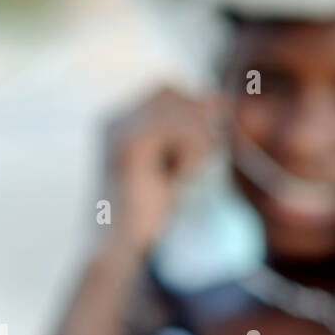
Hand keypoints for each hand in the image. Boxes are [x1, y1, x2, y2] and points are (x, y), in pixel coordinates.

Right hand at [102, 88, 224, 255]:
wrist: (120, 246)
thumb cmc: (151, 206)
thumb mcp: (176, 160)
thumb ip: (193, 129)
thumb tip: (221, 100)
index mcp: (119, 119)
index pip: (168, 89)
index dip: (194, 110)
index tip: (199, 147)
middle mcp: (113, 119)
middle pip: (174, 92)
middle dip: (196, 123)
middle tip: (190, 163)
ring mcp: (117, 131)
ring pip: (181, 108)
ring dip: (197, 142)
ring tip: (182, 173)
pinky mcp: (127, 148)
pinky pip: (179, 130)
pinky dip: (191, 154)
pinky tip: (178, 177)